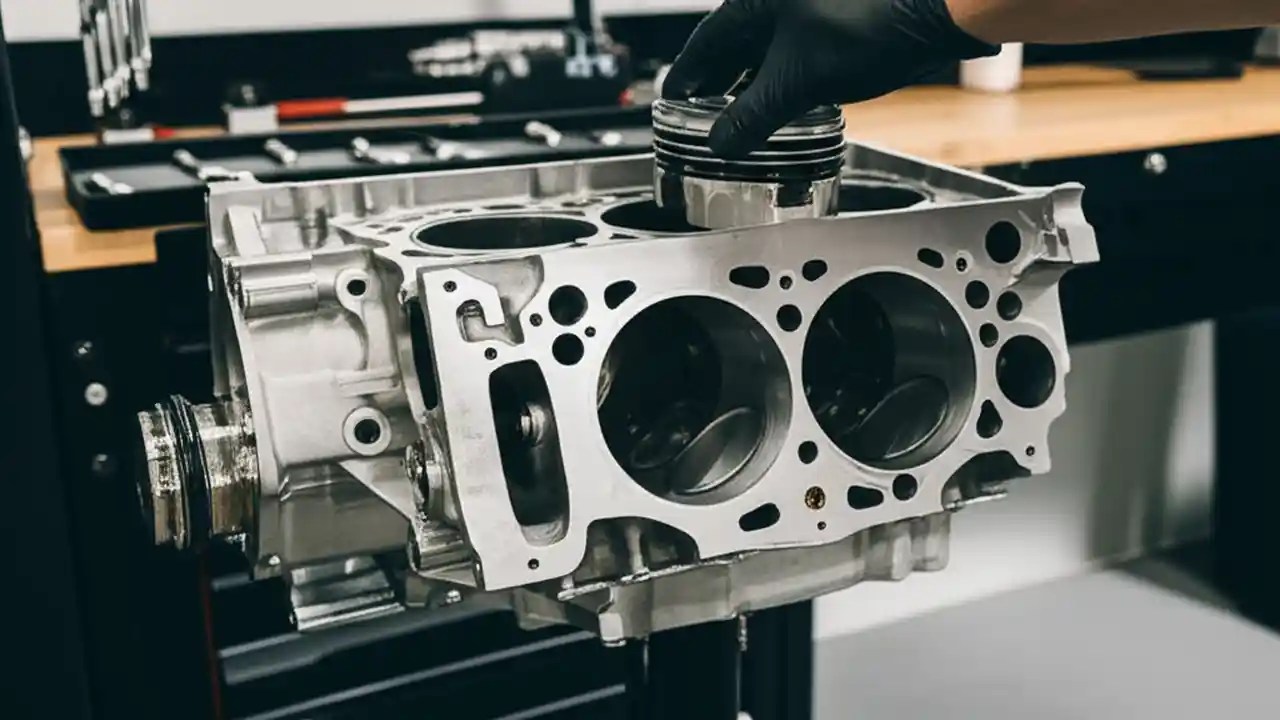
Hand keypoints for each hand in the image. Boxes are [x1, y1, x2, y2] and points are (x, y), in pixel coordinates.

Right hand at [662, 0, 997, 156]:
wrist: (937, 8)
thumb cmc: (868, 24)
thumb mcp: (798, 81)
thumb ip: (752, 116)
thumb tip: (720, 142)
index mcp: (758, 0)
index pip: (707, 41)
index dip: (687, 75)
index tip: (672, 98)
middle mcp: (782, 0)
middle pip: (736, 44)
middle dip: (718, 82)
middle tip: (701, 113)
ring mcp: (813, 10)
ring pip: (769, 50)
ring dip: (753, 84)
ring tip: (740, 117)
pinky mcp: (842, 23)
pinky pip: (799, 55)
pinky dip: (785, 81)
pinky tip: (789, 104)